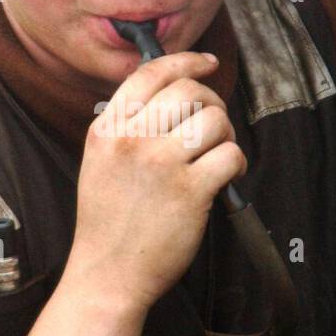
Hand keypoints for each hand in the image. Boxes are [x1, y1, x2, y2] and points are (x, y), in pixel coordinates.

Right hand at [66, 50, 247, 314]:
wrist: (107, 274)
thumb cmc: (107, 223)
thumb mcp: (99, 161)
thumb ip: (126, 126)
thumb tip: (172, 94)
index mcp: (106, 129)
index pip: (150, 73)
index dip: (186, 60)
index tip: (207, 62)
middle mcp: (132, 140)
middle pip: (189, 90)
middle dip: (211, 102)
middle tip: (213, 126)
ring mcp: (161, 164)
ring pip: (214, 119)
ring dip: (225, 134)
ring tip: (216, 155)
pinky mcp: (190, 191)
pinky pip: (230, 155)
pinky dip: (236, 163)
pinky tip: (226, 177)